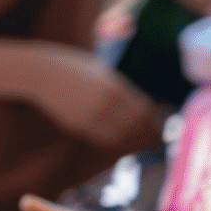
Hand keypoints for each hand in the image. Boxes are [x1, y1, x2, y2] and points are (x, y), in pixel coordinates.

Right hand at [27, 43, 166, 151]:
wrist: (42, 72)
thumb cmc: (75, 67)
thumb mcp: (104, 73)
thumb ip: (121, 89)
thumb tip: (141, 105)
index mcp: (116, 86)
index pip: (144, 109)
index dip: (158, 120)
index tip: (168, 125)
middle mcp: (105, 103)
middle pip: (136, 125)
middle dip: (151, 134)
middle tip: (162, 139)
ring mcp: (90, 116)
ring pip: (120, 136)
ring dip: (136, 141)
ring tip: (148, 144)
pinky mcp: (76, 125)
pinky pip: (102, 138)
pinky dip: (117, 142)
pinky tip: (125, 143)